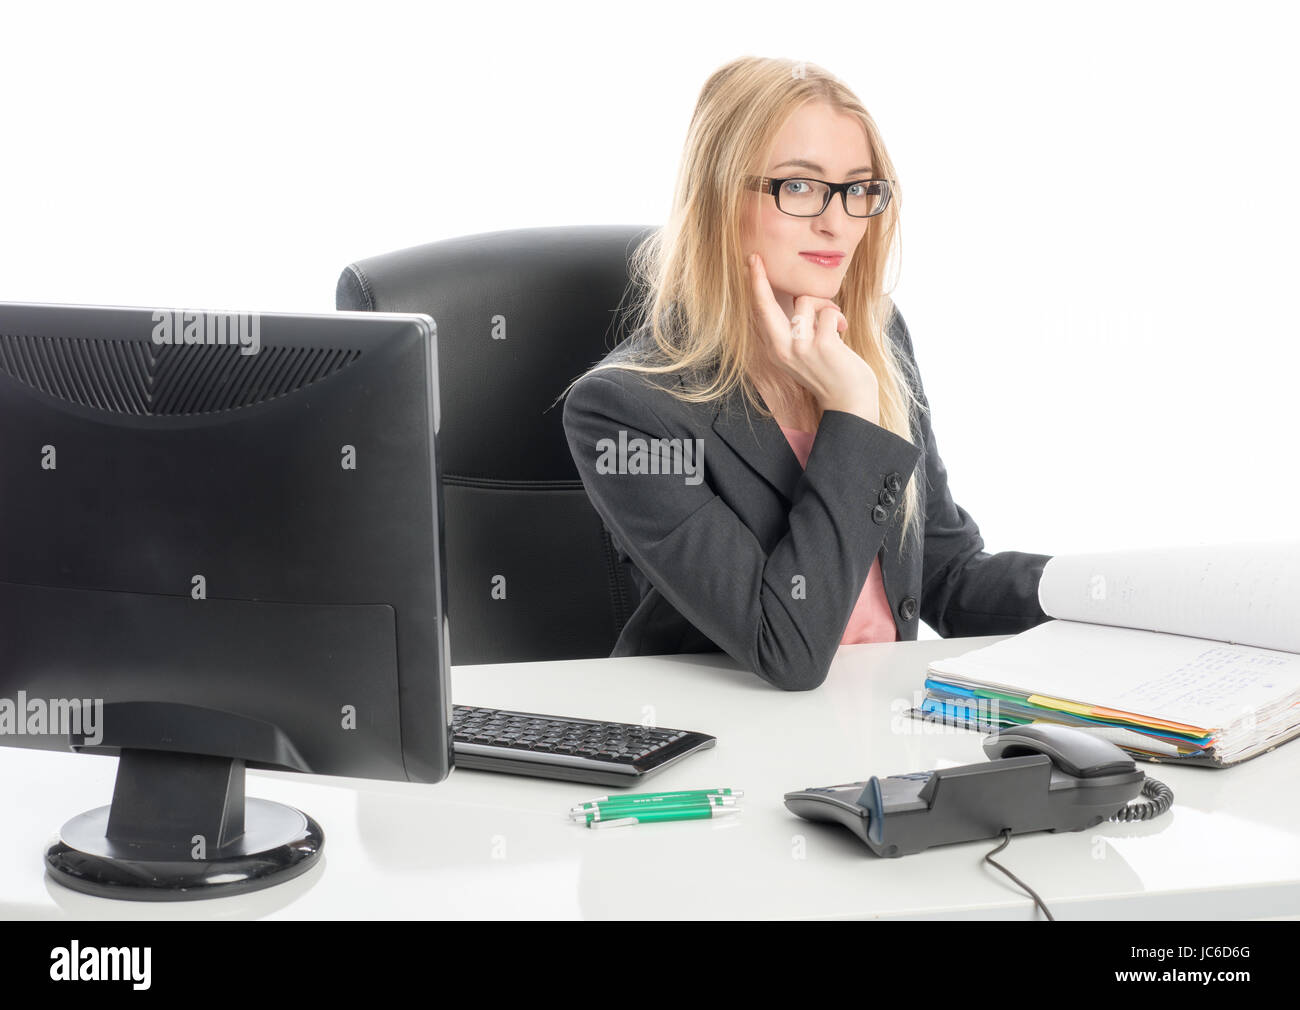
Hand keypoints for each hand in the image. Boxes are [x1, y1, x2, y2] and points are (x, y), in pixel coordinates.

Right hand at [747, 252, 880, 423]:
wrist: (849, 402)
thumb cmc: (831, 374)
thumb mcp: (804, 354)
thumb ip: (796, 331)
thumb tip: (798, 300)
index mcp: (776, 350)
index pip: (760, 314)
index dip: (755, 287)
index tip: (752, 263)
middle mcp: (782, 349)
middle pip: (765, 305)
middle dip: (758, 279)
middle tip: (755, 258)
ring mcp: (801, 348)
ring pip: (806, 301)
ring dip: (825, 307)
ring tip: (835, 325)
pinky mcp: (822, 345)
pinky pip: (828, 312)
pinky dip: (839, 318)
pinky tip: (843, 332)